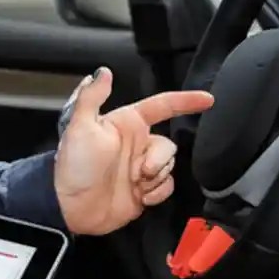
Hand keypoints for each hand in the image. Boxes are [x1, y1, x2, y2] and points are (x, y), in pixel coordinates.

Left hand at [55, 67, 213, 236]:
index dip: (186, 101)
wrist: (70, 207)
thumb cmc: (73, 165)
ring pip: (170, 165)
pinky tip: (140, 196)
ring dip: (156, 177)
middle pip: (169, 144)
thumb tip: (103, 71)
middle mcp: (137, 144)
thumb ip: (92, 96)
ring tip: (135, 183)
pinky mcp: (144, 190)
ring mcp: (141, 168)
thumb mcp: (79, 126)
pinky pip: (167, 186)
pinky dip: (157, 192)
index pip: (162, 106)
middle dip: (159, 158)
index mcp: (126, 124)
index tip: (208, 99)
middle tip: (140, 170)